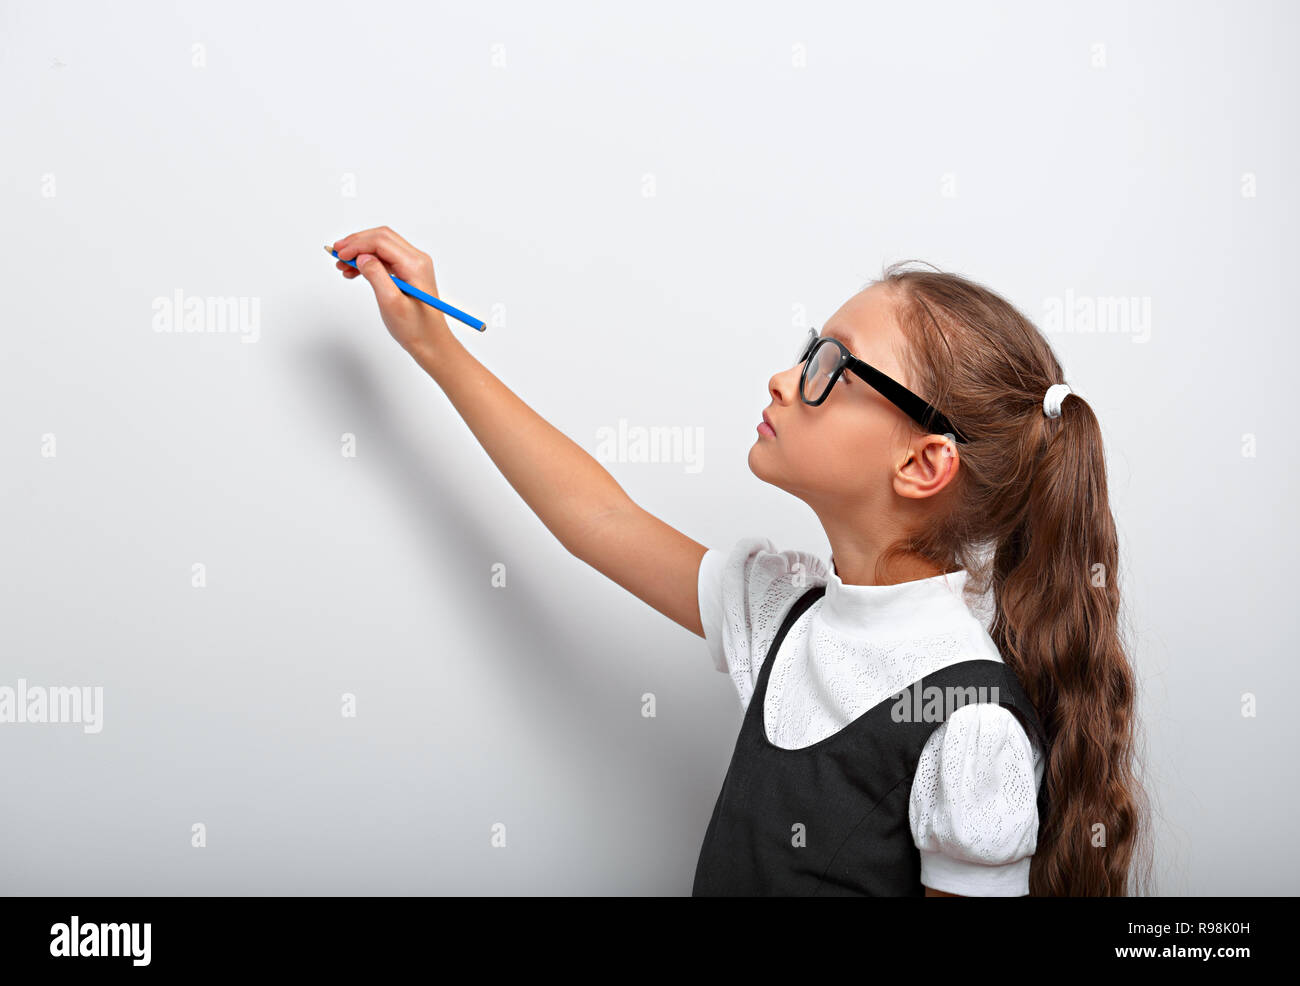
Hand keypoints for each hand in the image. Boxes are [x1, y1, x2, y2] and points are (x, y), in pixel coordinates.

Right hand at [331, 226, 452, 355]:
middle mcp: (417, 260)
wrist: (431, 343)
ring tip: (342, 267)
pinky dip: (368, 262)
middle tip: (336, 254)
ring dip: (360, 252)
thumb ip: (376, 276)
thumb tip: (361, 257)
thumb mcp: (391, 303)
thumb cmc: (415, 328)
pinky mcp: (408, 273)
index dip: (357, 245)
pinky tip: (353, 272)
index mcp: (415, 265)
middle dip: (356, 243)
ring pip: (381, 247)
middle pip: (381, 238)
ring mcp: (413, 266)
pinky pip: (385, 259)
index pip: (381, 241)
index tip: (339, 255)